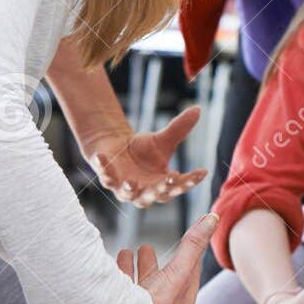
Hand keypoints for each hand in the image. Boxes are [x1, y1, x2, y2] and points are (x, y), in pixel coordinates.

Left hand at [91, 106, 207, 208]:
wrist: (117, 149)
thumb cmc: (143, 149)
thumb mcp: (163, 139)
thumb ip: (180, 128)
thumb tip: (197, 109)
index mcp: (163, 184)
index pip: (180, 185)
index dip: (191, 180)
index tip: (203, 171)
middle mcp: (145, 190)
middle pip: (156, 194)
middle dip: (162, 188)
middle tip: (170, 179)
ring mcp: (125, 187)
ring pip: (128, 193)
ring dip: (129, 189)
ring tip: (131, 183)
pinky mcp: (108, 179)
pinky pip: (105, 176)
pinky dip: (102, 167)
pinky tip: (100, 156)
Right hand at [119, 212, 218, 303]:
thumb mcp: (178, 271)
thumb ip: (193, 245)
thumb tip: (213, 218)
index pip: (187, 283)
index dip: (187, 260)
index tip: (186, 244)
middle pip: (161, 285)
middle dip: (154, 265)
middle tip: (146, 248)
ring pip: (138, 288)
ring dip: (133, 268)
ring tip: (127, 251)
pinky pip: (119, 293)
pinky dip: (119, 275)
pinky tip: (114, 261)